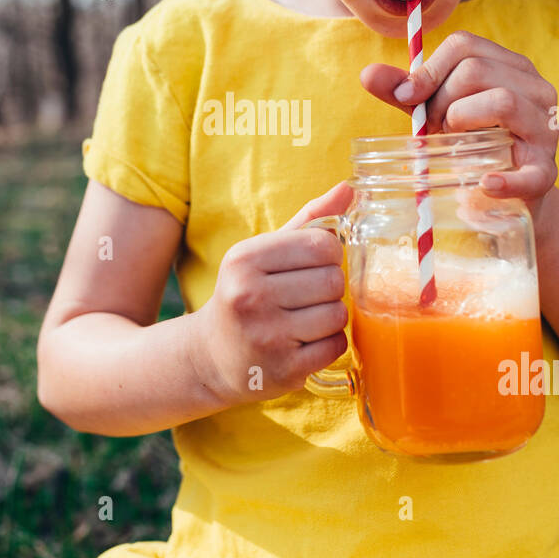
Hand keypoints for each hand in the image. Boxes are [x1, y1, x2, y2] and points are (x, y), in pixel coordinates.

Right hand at [189, 180, 353, 407]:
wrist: (209, 357)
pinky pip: (335, 346)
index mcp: (244, 259)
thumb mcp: (264, 253)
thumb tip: (349, 188)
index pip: (322, 245)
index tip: (312, 266)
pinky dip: (328, 344)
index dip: (328, 256)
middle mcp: (250, 296)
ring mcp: (266, 336)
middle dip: (329, 288)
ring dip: (330, 318)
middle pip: (333, 281)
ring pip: (337, 314)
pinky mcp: (284, 369)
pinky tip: (305, 342)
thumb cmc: (246, 295)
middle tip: (307, 297)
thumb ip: (309, 220)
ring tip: (305, 320)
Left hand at [359, 30, 558, 225]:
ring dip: (462, 123)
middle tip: (433, 129)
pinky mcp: (547, 172)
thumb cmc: (469, 144)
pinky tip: (484, 184)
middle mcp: (536, 88)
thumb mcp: (435, 112)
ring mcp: (546, 128)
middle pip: (477, 70)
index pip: (464, 45)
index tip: (408, 100)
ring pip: (502, 101)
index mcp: (510, 66)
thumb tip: (367, 73)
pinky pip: (531, 171)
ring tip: (453, 146)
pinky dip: (505, 179)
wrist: (503, 196)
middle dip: (441, 101)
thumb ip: (405, 92)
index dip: (428, 71)